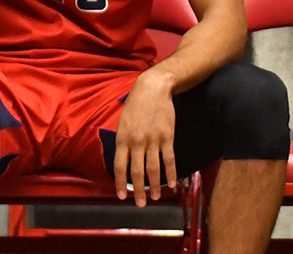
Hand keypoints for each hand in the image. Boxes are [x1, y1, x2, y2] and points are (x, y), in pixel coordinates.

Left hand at [111, 69, 177, 204]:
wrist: (153, 89)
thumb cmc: (136, 104)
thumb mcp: (122, 121)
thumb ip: (122, 141)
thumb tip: (123, 160)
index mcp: (123, 138)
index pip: (119, 167)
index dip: (120, 183)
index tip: (121, 196)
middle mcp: (137, 142)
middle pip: (137, 172)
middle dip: (138, 190)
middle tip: (140, 204)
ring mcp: (153, 140)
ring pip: (154, 169)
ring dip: (154, 186)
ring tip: (155, 198)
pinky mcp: (167, 137)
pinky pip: (169, 159)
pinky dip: (171, 173)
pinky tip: (172, 184)